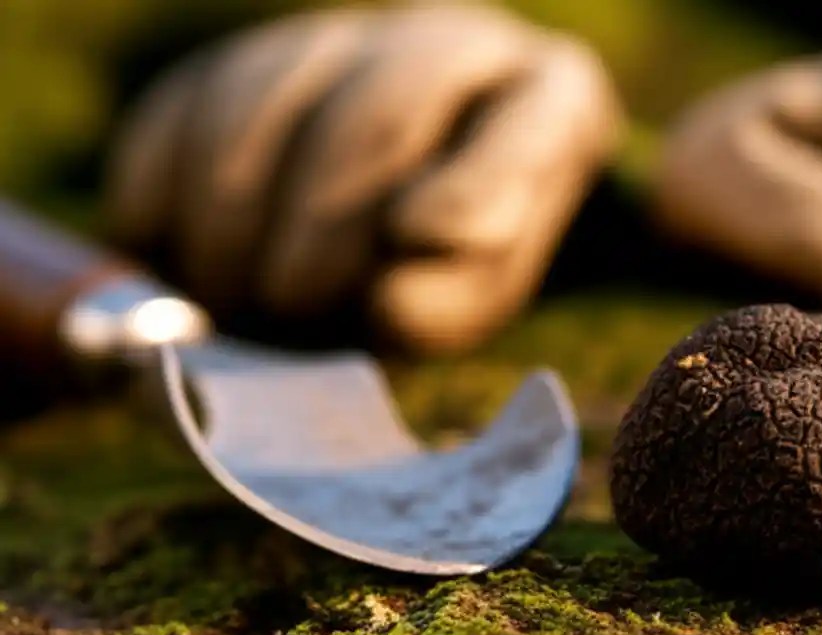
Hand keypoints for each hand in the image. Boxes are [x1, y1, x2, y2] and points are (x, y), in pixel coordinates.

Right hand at [107, 1, 621, 353]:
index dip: (470, 184)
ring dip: (234, 208)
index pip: (526, 128)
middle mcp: (453, 43)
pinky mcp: (256, 52)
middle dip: (322, 216)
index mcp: (549, 101)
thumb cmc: (447, 264)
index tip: (415, 239)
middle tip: (291, 303)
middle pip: (378, 110)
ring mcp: (351, 36)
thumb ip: (448, 302)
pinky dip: (165, 177)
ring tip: (231, 293)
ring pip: (267, 93)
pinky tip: (163, 240)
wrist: (385, 221)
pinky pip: (189, 95)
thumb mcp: (471, 297)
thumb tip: (391, 296)